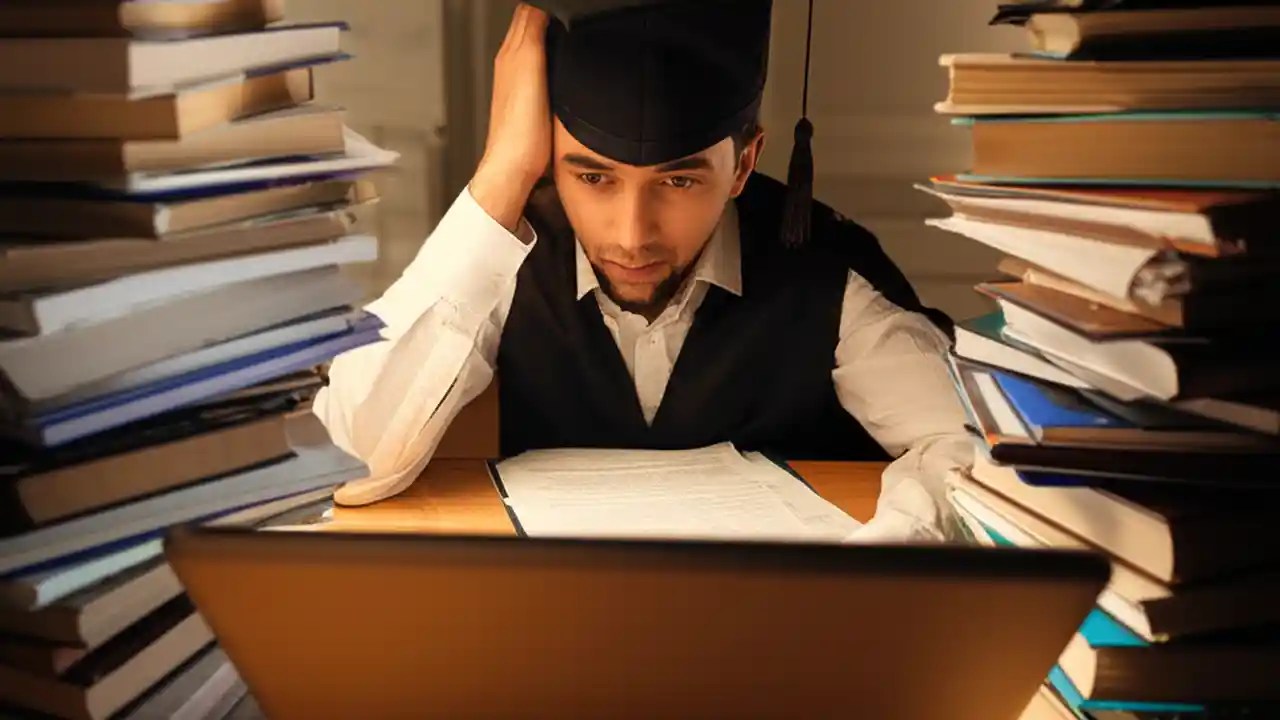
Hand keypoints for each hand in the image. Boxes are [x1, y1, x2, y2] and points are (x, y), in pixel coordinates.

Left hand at [470, 3, 551, 232]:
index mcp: (512, 52)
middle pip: (530, 27)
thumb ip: (532, 31)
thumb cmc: (520, 130)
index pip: (529, 12)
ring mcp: (520, 86)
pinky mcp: (530, 104)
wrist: (515, 169)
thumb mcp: (528, 66)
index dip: (549, 9)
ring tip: (569, 36)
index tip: (567, 12)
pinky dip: (552, 63)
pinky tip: (563, 71)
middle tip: (571, 21)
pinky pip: (541, 72)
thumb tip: (542, 9)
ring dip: (550, 39)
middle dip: (550, 18)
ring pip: (535, 49)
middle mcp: (512, 66)